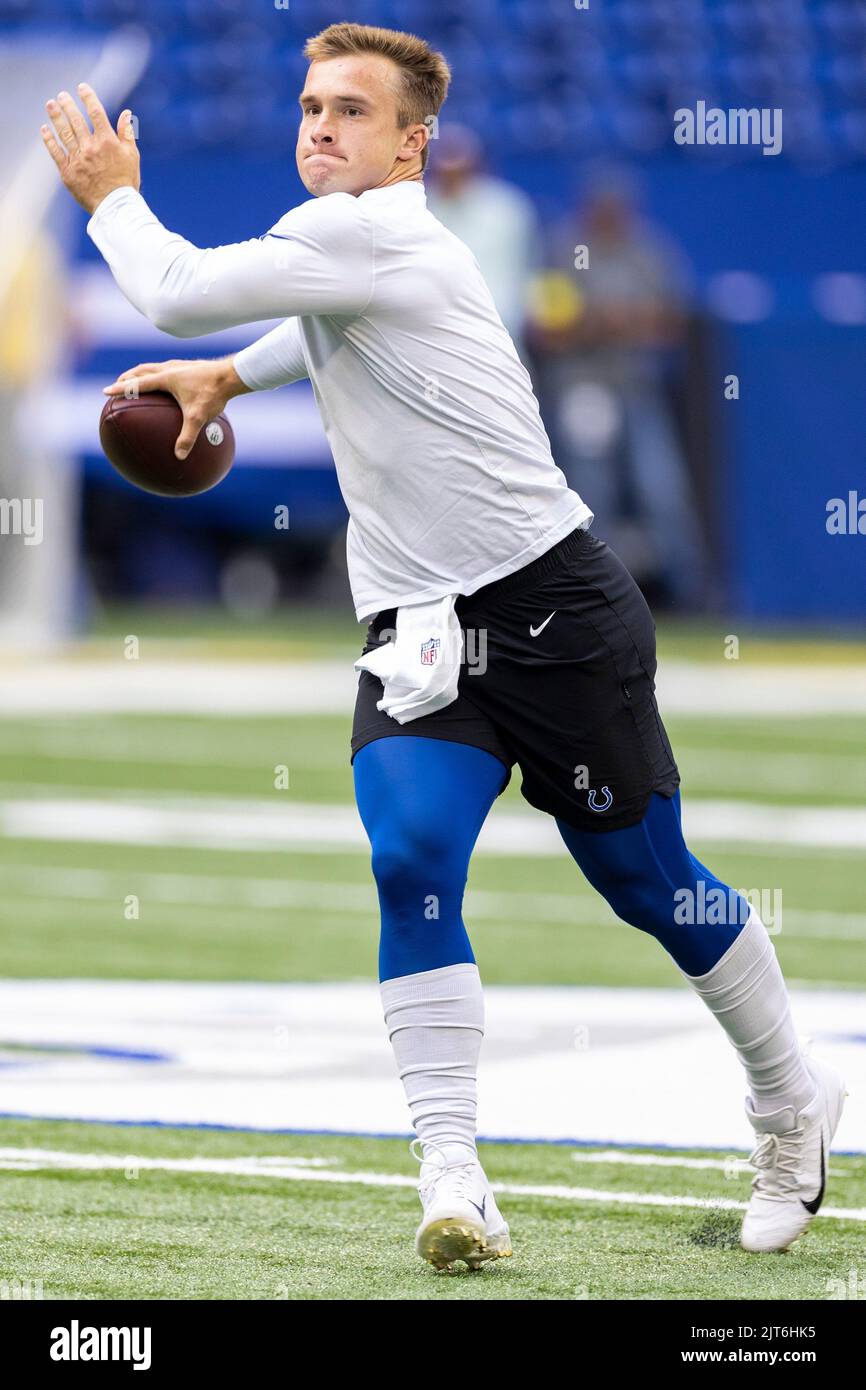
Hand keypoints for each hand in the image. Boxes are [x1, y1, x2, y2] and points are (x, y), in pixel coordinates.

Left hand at [41, 83, 139, 214]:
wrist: (115, 207)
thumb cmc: (126, 182)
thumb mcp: (132, 156)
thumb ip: (127, 133)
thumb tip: (126, 113)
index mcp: (107, 142)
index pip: (96, 112)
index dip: (88, 97)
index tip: (82, 87)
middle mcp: (90, 147)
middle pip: (76, 119)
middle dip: (67, 104)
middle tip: (61, 95)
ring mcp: (77, 159)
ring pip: (64, 132)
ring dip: (56, 116)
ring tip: (50, 105)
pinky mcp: (68, 172)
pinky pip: (56, 152)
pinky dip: (49, 139)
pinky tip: (45, 129)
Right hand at [104, 357, 249, 458]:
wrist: (231, 375)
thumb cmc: (213, 394)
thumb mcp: (198, 418)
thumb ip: (187, 437)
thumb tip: (178, 456)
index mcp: (166, 378)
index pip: (138, 383)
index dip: (121, 388)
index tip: (106, 391)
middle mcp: (169, 368)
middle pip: (141, 371)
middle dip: (127, 378)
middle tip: (118, 386)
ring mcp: (178, 366)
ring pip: (152, 367)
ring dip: (141, 374)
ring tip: (136, 382)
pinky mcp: (187, 367)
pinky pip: (166, 369)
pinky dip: (157, 375)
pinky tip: (165, 385)